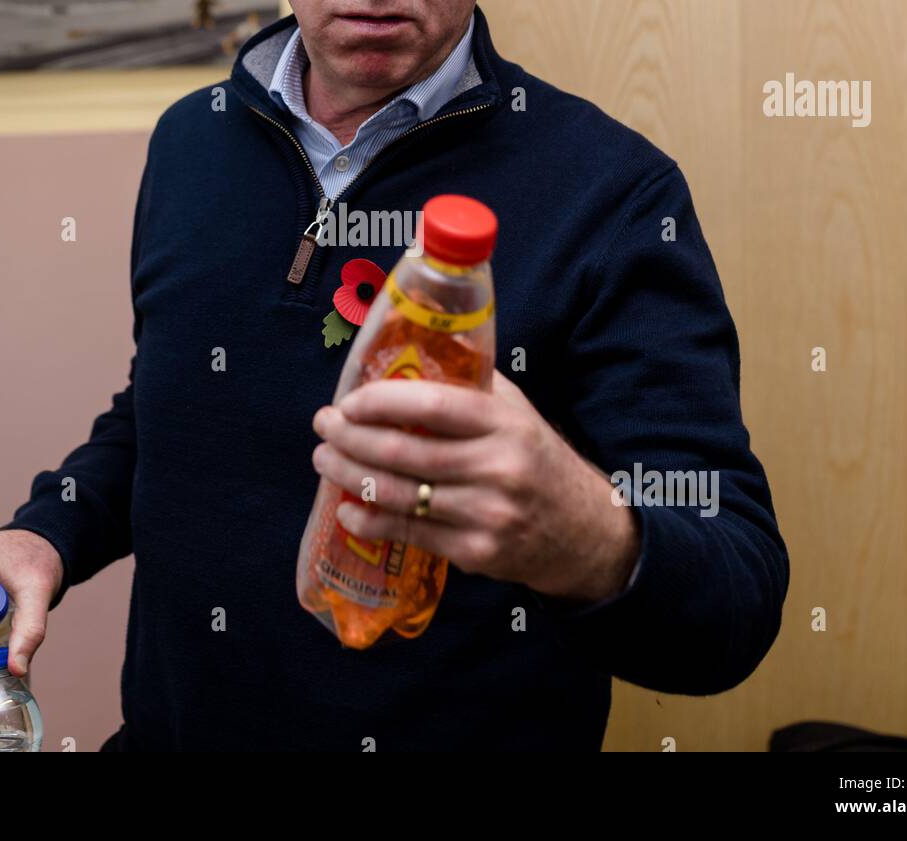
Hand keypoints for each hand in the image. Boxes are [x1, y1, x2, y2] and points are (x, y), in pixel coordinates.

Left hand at [311, 369, 638, 602]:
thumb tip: (410, 355)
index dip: (383, 400)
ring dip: (350, 475)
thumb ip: (472, 386)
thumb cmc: (538, 460)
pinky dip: (370, 520)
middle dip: (351, 437)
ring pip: (399, 494)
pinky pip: (409, 533)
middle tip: (324, 426)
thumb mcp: (518, 414)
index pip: (435, 405)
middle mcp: (498, 468)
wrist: (583, 533)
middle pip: (405, 451)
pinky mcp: (475, 553)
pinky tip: (348, 506)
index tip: (349, 400)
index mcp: (506, 424)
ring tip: (325, 459)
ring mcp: (486, 515)